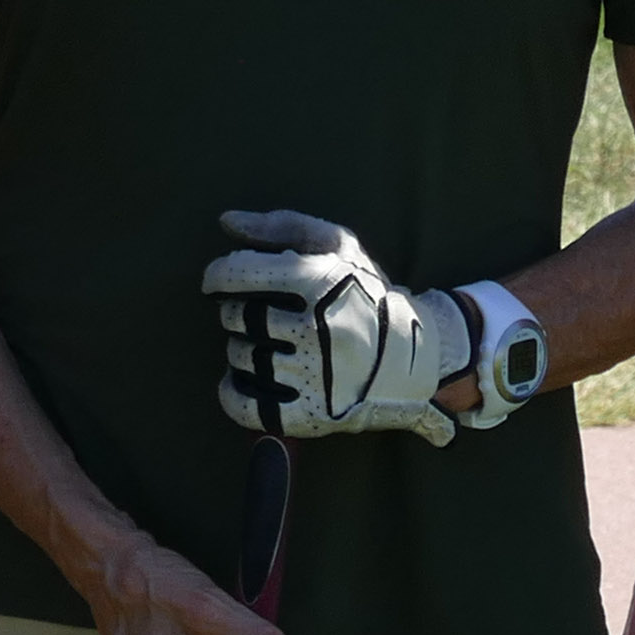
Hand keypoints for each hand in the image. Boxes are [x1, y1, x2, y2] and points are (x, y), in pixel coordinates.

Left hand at [201, 210, 520, 444]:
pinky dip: (232, 392)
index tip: (219, 283)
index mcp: (320, 281)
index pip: (237, 273)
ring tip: (270, 343)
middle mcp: (317, 327)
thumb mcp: (337, 246)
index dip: (218, 276)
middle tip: (260, 315)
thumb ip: (281, 226)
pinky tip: (245, 380)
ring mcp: (315, 374)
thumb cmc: (366, 294)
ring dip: (243, 349)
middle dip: (238, 313)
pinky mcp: (311, 413)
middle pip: (236, 317)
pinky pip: (244, 404)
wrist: (417, 357)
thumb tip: (226, 221)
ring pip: (240, 356)